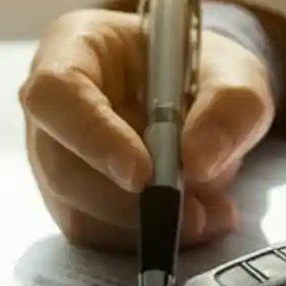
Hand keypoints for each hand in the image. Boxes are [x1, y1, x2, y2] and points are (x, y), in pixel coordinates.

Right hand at [20, 9, 273, 249]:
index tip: (142, 174)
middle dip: (126, 200)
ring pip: (77, 208)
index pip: (56, 94)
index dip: (92, 137)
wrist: (194, 93)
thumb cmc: (199, 68)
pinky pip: (97, 232)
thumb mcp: (235, 72)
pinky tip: (195, 222)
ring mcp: (56, 158)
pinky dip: (146, 237)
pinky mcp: (74, 200)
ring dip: (141, 225)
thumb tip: (198, 162)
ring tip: (207, 215)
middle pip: (61, 165)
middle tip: (193, 212)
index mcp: (73, 48)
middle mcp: (51, 108)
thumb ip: (229, 107)